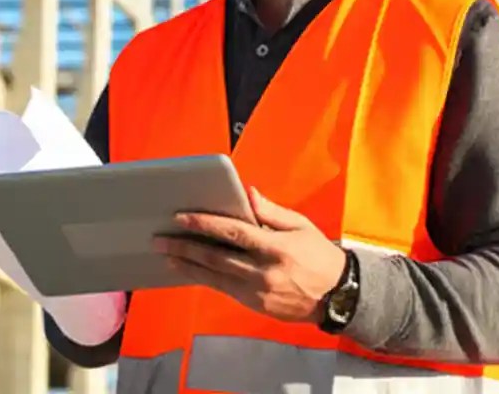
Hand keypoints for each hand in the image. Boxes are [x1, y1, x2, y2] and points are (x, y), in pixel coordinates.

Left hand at [153, 186, 346, 323]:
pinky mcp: (255, 305)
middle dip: (185, 247)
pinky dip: (203, 279)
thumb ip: (271, 211)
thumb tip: (247, 194)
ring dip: (187, 266)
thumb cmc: (319, 255)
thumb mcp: (301, 226)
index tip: (182, 217)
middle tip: (161, 240)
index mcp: (275, 247)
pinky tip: (189, 271)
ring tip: (166, 256)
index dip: (205, 224)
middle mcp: (263, 271)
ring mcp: (258, 292)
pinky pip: (223, 290)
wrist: (338, 296)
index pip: (233, 232)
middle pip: (215, 257)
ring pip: (214, 277)